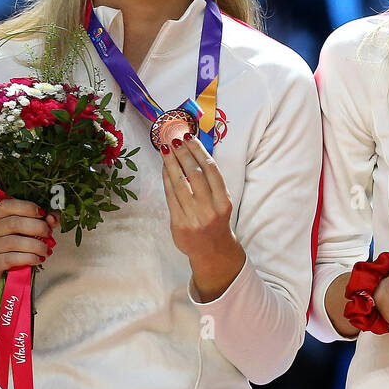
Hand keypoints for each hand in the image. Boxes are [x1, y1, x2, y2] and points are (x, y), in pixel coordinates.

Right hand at [0, 199, 54, 287]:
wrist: (6, 272)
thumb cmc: (20, 246)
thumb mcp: (33, 230)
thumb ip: (45, 221)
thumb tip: (52, 218)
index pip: (6, 205)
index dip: (26, 207)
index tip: (43, 213)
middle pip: (13, 223)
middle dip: (37, 227)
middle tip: (49, 234)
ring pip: (14, 242)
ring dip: (36, 246)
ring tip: (46, 250)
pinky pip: (10, 258)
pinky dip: (29, 258)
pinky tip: (38, 259)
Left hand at [161, 134, 243, 298]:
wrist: (212, 251)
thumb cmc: (216, 221)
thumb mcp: (221, 203)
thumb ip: (210, 183)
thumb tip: (192, 153)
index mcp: (224, 202)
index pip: (211, 171)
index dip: (199, 151)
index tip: (189, 137)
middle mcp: (210, 209)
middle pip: (194, 174)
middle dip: (183, 153)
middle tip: (173, 138)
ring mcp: (193, 218)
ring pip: (180, 184)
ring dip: (171, 163)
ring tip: (165, 149)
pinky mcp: (179, 224)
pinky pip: (170, 197)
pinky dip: (166, 180)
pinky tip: (164, 169)